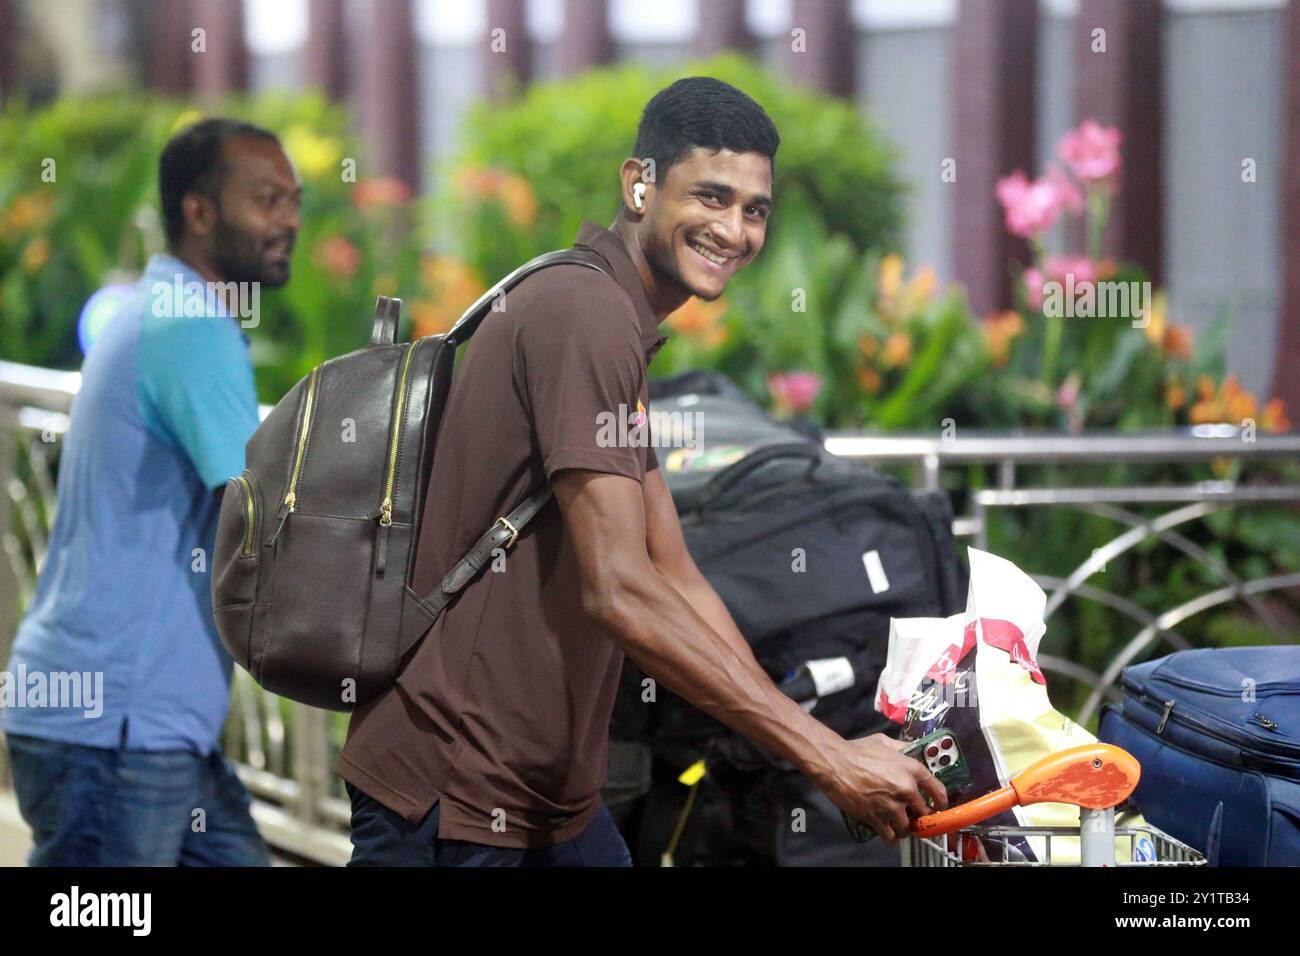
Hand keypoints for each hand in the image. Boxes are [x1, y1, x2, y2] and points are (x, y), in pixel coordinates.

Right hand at [817, 733, 948, 844]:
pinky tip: (886, 831)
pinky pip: (890, 837)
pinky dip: (890, 837)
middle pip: (923, 813)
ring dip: (903, 828)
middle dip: (918, 815)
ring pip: (907, 828)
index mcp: (912, 770)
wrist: (835, 763)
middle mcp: (907, 790)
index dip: (941, 801)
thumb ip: (902, 748)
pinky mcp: (877, 818)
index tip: (938, 806)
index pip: (938, 790)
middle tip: (911, 814)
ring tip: (897, 824)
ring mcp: (892, 806)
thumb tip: (912, 749)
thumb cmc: (857, 750)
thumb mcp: (884, 742)